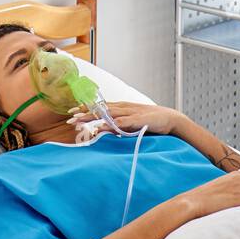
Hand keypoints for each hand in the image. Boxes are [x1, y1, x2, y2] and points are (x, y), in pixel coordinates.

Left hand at [68, 101, 183, 135]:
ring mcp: (129, 113)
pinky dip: (111, 123)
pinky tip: (101, 126)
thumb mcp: (131, 124)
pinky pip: (121, 122)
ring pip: (107, 113)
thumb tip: (103, 131)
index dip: (86, 108)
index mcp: (121, 108)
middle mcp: (123, 108)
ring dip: (93, 116)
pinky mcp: (137, 119)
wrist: (170, 119)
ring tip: (79, 119)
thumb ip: (117, 126)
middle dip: (84, 112)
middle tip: (69, 116)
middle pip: (100, 109)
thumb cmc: (150, 121)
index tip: (71, 111)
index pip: (100, 107)